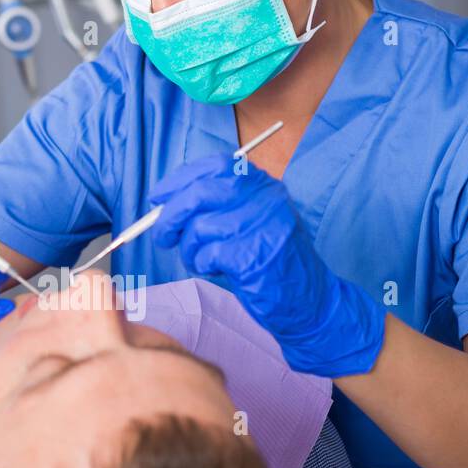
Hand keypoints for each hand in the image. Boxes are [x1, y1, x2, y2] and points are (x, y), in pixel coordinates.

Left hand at [149, 153, 385, 376]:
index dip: (179, 180)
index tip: (158, 197)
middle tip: (162, 236)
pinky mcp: (255, 256)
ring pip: (199, 227)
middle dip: (170, 216)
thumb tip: (165, 203)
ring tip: (201, 259)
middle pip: (200, 193)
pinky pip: (208, 253)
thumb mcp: (249, 222)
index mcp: (264, 185)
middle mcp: (266, 199)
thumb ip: (217, 206)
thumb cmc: (271, 263)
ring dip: (189, 248)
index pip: (214, 166)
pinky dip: (202, 263)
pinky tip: (216, 269)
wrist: (310, 301)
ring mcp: (262, 226)